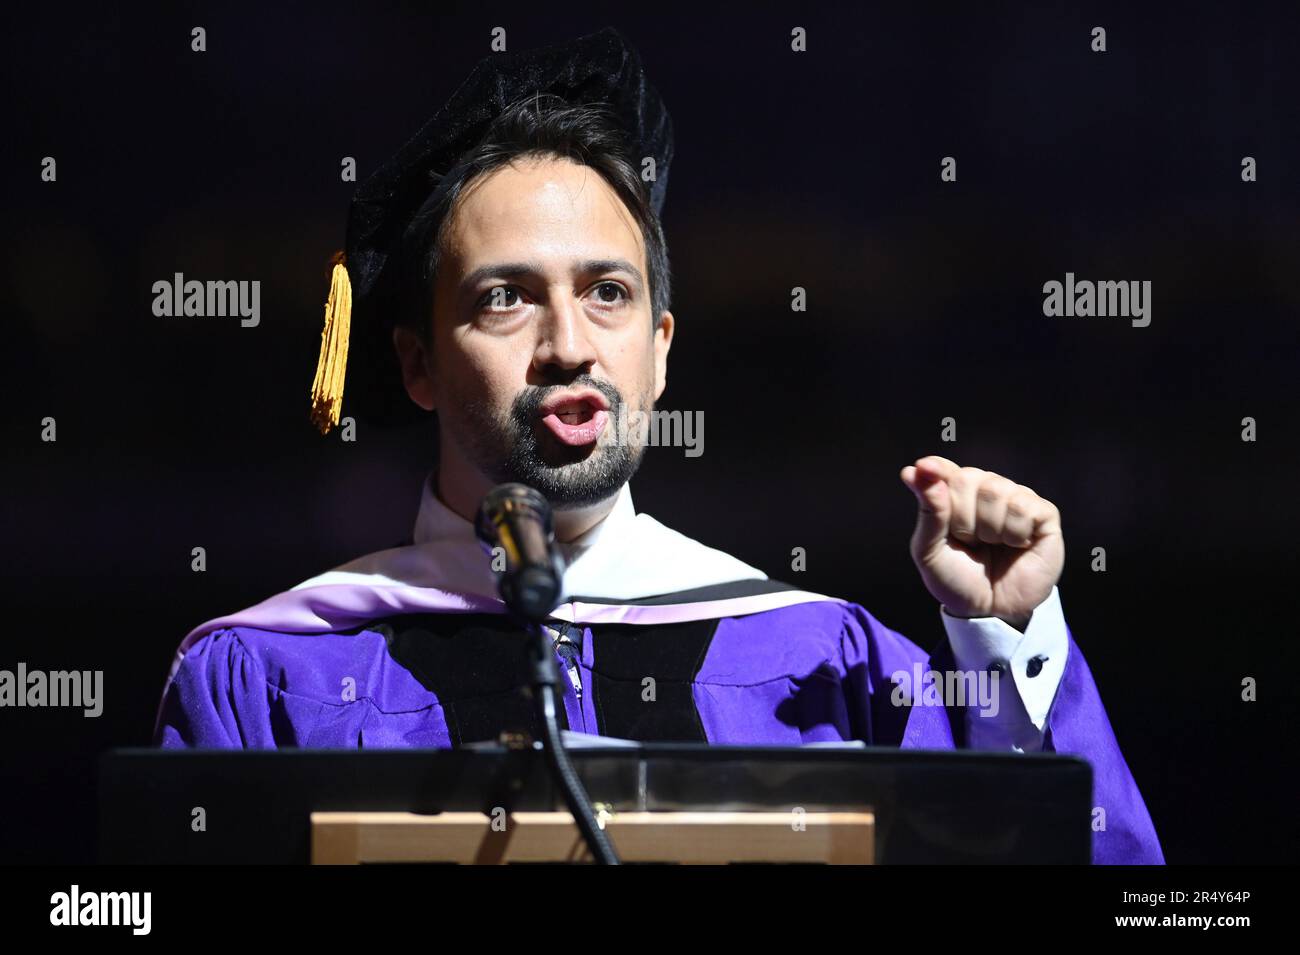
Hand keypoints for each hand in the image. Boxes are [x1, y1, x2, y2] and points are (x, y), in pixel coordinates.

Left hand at [900, 455, 1063, 627]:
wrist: (990, 611)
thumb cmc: (957, 579)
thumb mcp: (930, 551)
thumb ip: (927, 512)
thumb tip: (914, 471)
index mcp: (955, 496)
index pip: (944, 470)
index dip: (936, 469)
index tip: (925, 468)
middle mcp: (986, 492)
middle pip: (969, 478)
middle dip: (962, 516)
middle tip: (969, 541)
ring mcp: (1016, 500)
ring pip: (997, 490)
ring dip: (988, 528)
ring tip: (992, 545)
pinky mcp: (1043, 515)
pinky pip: (1024, 506)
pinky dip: (1014, 532)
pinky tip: (1016, 545)